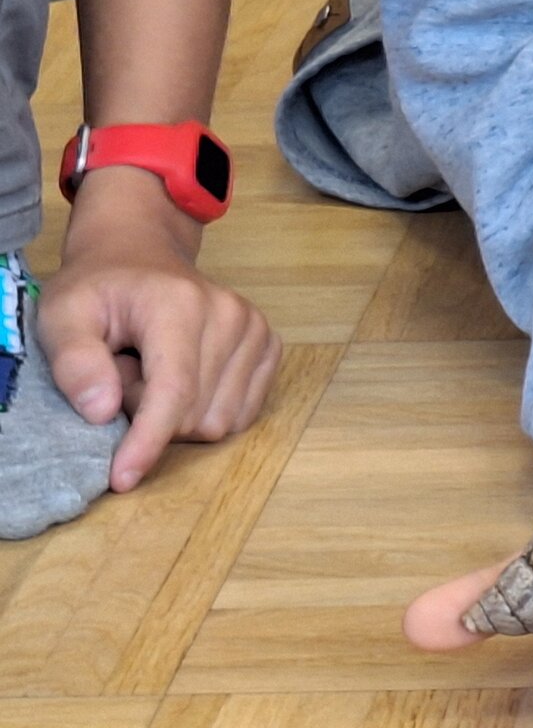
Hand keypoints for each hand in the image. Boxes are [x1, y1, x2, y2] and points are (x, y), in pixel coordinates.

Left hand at [37, 166, 279, 490]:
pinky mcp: (269, 344)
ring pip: (220, 421)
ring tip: (153, 376)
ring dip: (178, 416)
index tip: (123, 479)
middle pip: (195, 415)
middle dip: (150, 417)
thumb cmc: (99, 287)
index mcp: (180, 305)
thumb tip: (102, 413)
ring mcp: (256, 329)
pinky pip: (243, 413)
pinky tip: (185, 380)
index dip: (147, 442)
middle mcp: (230, 315)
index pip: (172, 391)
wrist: (140, 253)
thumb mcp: (62, 316)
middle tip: (124, 377)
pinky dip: (206, 411)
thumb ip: (75, 363)